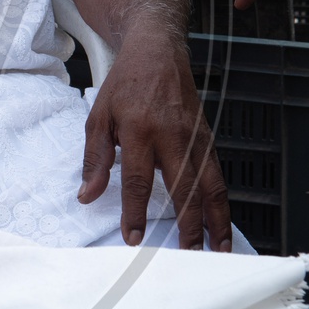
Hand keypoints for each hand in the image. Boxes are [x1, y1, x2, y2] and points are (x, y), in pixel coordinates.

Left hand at [78, 26, 230, 251]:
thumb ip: (95, 159)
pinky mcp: (208, 138)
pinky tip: (219, 223)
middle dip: (187, 226)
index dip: (136, 212)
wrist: (158, 52)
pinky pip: (218, 175)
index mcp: (140, 130)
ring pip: (211, 186)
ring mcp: (195, 138)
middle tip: (185, 256)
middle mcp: (172, 136)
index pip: (138, 181)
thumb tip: (86, 195)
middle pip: (185, 189)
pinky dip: (221, 203)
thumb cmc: (126, 85)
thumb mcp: (98, 116)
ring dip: (215, 221)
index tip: (133, 237)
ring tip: (215, 249)